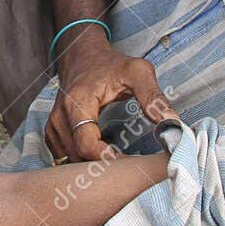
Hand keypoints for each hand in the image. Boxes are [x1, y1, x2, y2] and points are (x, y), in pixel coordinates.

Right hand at [46, 30, 176, 161]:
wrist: (83, 56)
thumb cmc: (110, 64)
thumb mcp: (137, 71)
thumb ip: (153, 96)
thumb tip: (171, 121)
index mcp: (78, 102)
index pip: (85, 143)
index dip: (105, 159)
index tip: (126, 163)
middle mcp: (60, 116)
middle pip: (77, 156)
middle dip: (101, 166)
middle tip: (128, 169)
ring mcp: (53, 126)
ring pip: (69, 160)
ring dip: (91, 166)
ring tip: (117, 165)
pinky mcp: (53, 132)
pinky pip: (64, 156)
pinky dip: (81, 162)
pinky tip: (100, 158)